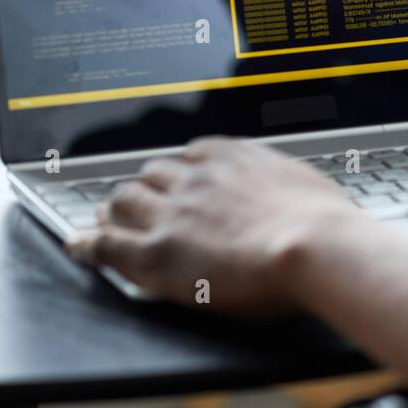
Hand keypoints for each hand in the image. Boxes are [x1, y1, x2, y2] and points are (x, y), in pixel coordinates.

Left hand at [66, 137, 366, 317]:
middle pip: (153, 174)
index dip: (181, 172)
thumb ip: (287, 186)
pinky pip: (107, 242)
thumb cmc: (327, 224)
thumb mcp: (309, 185)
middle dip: (145, 189)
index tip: (179, 180)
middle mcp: (197, 178)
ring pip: (125, 201)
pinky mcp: (157, 252)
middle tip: (139, 203)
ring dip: (117, 211)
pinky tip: (80, 246)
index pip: (192, 155)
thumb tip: (298, 197)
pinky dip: (88, 243)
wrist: (316, 245)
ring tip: (109, 222)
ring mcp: (173, 214)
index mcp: (233, 158)